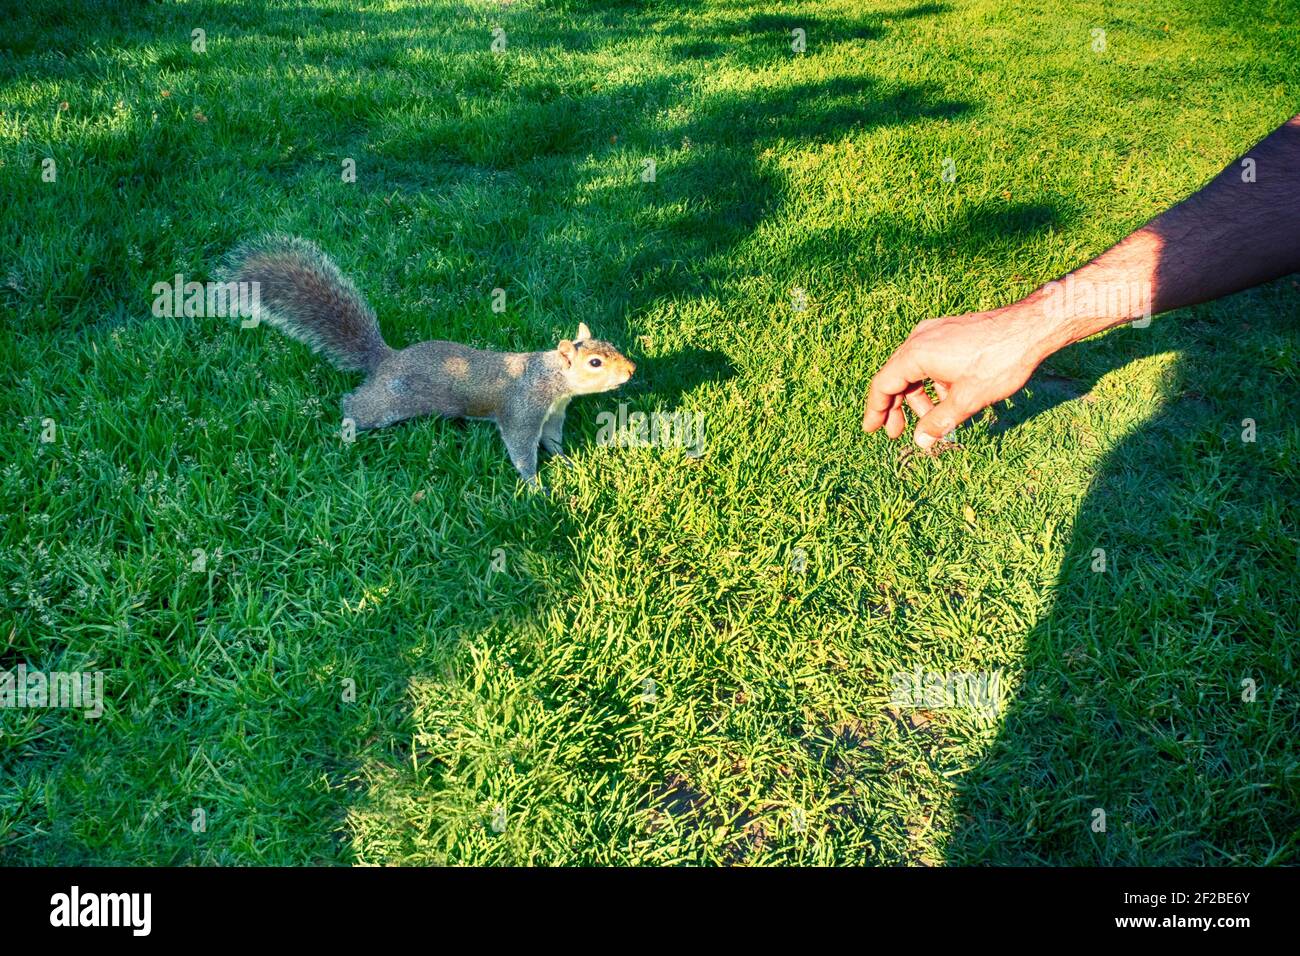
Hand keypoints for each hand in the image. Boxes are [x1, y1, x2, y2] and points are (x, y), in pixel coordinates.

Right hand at [862, 307, 1046, 447]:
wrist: (1031, 326)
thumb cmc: (1000, 360)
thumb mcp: (967, 399)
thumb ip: (939, 422)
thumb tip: (921, 442)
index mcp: (916, 353)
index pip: (883, 385)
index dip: (876, 410)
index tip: (872, 430)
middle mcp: (920, 338)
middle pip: (896, 377)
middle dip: (896, 407)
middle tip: (896, 433)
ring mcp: (935, 332)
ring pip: (914, 369)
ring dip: (918, 396)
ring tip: (930, 420)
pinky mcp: (950, 332)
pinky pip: (930, 360)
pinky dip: (932, 382)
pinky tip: (948, 398)